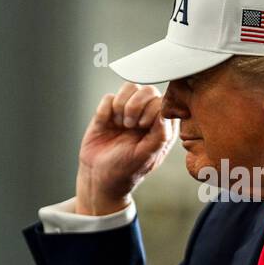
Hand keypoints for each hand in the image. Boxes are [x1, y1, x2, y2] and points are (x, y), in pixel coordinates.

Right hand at [75, 83, 176, 214]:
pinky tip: (107, 124)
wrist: (98, 177)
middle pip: (148, 90)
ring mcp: (127, 112)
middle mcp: (146, 116)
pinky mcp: (108, 112)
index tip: (141, 127)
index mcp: (161, 127)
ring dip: (122, 105)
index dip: (151, 110)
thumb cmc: (125, 170)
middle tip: (129, 125)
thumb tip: (165, 113)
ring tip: (120, 124)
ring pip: (130, 87)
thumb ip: (160, 135)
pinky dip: (106, 110)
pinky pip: (109, 97)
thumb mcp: (147, 156)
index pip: (163, 101)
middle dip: (136, 105)